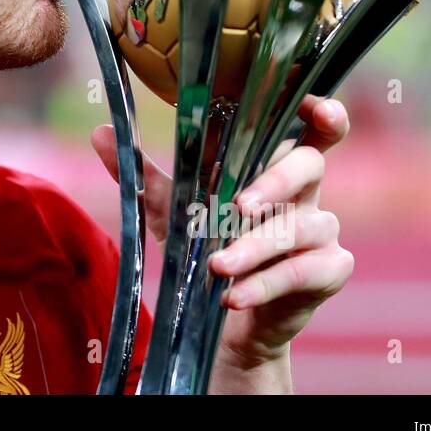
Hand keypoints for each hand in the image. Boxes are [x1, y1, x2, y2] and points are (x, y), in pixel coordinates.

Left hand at [91, 95, 354, 381]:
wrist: (227, 322)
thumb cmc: (207, 249)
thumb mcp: (173, 211)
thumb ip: (143, 173)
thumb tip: (101, 132)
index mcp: (275, 168)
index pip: (309, 129)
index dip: (322, 112)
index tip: (313, 108)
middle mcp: (306, 194)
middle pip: (310, 165)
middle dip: (276, 181)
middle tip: (240, 204)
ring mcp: (322, 233)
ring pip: (299, 227)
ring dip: (254, 247)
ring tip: (218, 266)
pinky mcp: (328, 272)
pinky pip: (302, 272)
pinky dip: (263, 284)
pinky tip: (232, 296)